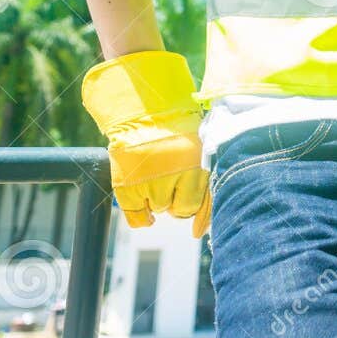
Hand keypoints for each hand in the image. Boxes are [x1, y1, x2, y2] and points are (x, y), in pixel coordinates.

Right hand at [81, 51, 210, 237]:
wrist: (141, 106)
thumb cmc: (175, 125)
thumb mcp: (199, 143)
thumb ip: (204, 175)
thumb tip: (199, 226)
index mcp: (201, 163)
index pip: (206, 204)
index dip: (202, 219)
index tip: (196, 231)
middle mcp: (181, 175)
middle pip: (183, 210)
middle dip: (178, 201)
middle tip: (169, 180)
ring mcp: (155, 181)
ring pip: (161, 209)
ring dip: (158, 198)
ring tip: (153, 172)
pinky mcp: (130, 186)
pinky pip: (138, 217)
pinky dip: (140, 215)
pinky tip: (141, 199)